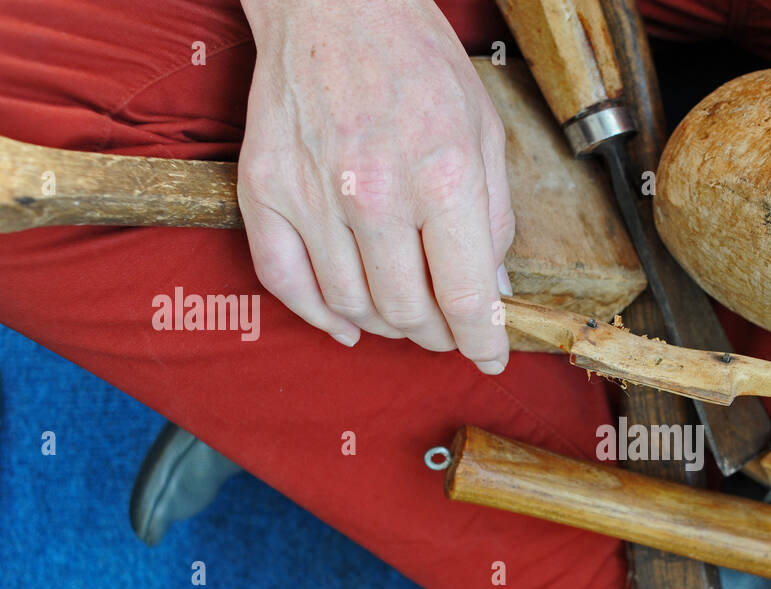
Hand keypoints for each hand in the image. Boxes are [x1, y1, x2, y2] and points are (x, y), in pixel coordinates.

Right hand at [238, 0, 513, 371]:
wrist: (333, 4)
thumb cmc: (417, 61)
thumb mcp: (484, 132)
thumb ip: (493, 218)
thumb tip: (493, 291)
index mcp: (443, 176)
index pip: (467, 297)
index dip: (484, 343)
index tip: (491, 358)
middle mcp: (375, 192)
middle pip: (409, 312)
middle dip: (438, 336)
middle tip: (449, 331)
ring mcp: (312, 194)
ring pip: (352, 306)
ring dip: (387, 328)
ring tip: (407, 319)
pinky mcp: (263, 189)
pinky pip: (286, 283)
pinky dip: (319, 317)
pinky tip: (347, 323)